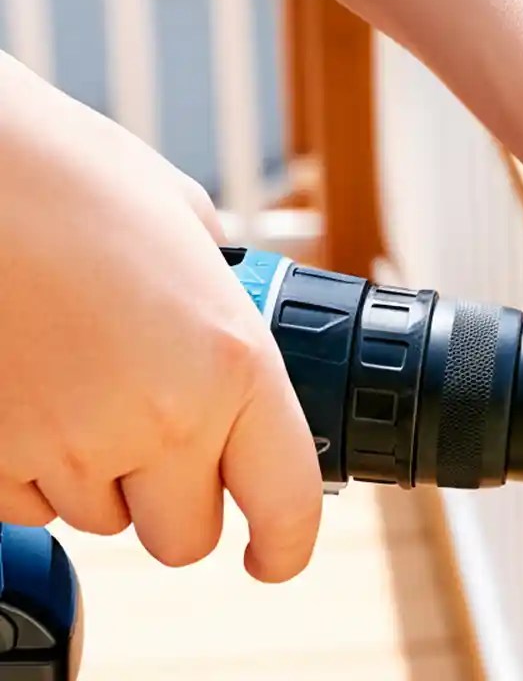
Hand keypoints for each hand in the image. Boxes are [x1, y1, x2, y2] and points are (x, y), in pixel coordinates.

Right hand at [0, 53, 320, 581]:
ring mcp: (64, 445)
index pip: (286, 503)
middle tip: (157, 444)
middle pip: (184, 537)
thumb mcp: (189, 229)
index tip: (272, 556)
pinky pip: (24, 506)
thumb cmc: (68, 177)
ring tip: (76, 386)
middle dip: (176, 503)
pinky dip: (30, 470)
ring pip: (101, 522)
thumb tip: (237, 334)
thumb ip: (224, 302)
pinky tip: (27, 396)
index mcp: (232, 363)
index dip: (285, 546)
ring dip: (100, 478)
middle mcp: (159, 419)